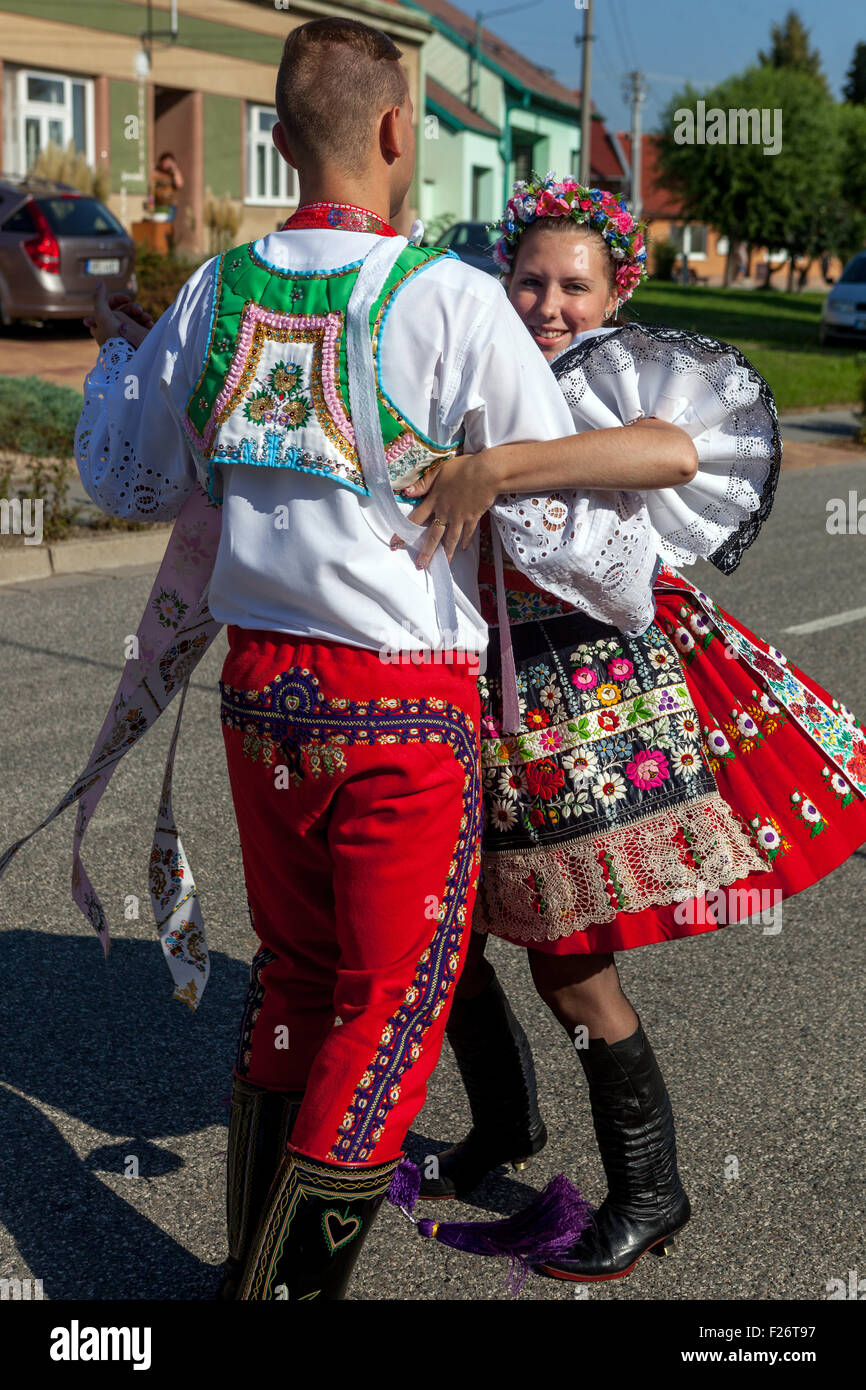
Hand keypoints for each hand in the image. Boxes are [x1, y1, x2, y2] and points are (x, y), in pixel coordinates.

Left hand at [83, 283, 152, 346]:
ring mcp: (124, 336)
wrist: (129, 360)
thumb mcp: (102, 316)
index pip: (109, 305)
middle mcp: (111, 330)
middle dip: (133, 309)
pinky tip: (150, 325)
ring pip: (133, 319)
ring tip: (148, 320)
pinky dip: (146, 325)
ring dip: (141, 316)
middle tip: (140, 310)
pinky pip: (141, 328)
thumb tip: (100, 283)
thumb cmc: (114, 338)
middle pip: (123, 311)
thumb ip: (99, 299)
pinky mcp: (135, 342)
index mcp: (100, 324)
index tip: (128, 298)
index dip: (118, 299)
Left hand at [390, 449, 501, 567]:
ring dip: (446, 552)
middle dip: (426, 552)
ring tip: (443, 563)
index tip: (395, 545)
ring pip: (451, 539)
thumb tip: (406, 492)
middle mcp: (445, 512)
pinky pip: (468, 532)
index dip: (404, 533)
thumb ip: (423, 484)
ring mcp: (460, 516)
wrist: (486, 472)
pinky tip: (463, 548)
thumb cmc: (462, 468)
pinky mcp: (473, 517)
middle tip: (420, 565)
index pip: (415, 519)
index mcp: (434, 500)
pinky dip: (465, 541)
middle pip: (433, 536)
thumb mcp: (439, 471)